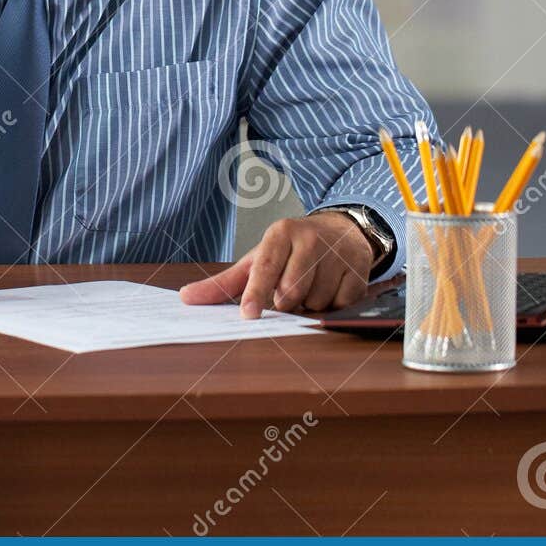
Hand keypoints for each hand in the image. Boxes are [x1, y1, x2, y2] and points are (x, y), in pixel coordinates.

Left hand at [177, 212, 373, 317]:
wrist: (340, 231)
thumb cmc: (290, 251)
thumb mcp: (256, 260)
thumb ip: (223, 283)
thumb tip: (186, 298)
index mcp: (280, 234)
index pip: (265, 268)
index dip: (256, 293)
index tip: (248, 314)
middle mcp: (310, 240)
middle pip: (291, 291)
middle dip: (286, 302)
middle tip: (287, 292)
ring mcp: (337, 255)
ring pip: (316, 302)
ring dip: (309, 305)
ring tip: (310, 286)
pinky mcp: (359, 272)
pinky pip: (340, 306)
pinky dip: (331, 306)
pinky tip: (329, 288)